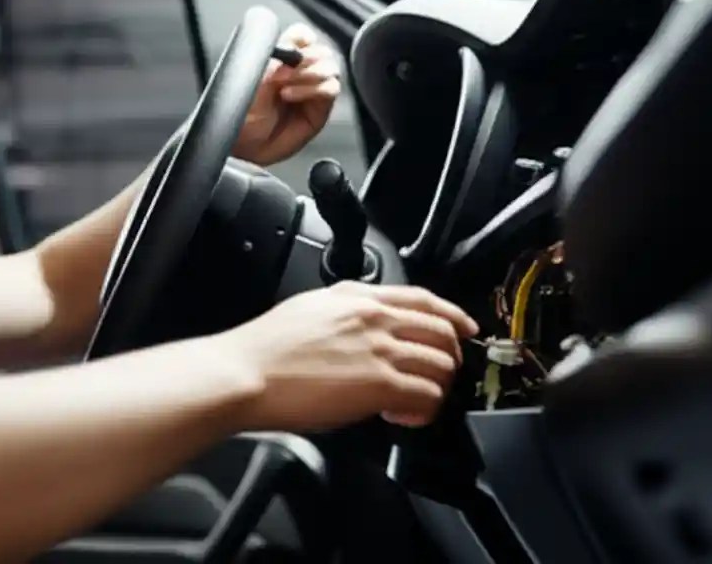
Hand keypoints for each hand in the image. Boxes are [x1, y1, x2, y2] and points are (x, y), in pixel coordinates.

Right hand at [216, 281, 478, 431]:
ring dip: (436, 387)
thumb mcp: (308, 308)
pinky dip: (423, 410)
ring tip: (415, 402)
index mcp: (357, 296)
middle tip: (439, 376)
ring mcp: (380, 350)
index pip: (423, 299)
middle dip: (448, 357)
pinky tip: (401, 415)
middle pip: (441, 332)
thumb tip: (361, 329)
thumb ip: (343, 311)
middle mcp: (375, 318)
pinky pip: (426, 396)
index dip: (452, 314)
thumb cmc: (264, 348)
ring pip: (440, 366)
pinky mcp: (380, 384)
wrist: (247, 372)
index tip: (464, 327)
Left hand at [231, 23, 341, 165]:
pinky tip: (291, 96)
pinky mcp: (319, 110)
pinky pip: (330, 89)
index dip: (302, 37)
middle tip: (282, 72)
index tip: (291, 46)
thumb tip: (292, 48)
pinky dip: (313, 89)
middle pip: (322, 51)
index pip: (303, 37)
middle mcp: (302, 73)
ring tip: (284, 88)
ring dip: (309, 74)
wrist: (241, 144)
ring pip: (330, 68)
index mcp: (284, 59)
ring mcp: (312, 91)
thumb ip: (274, 60)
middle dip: (305, 58)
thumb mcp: (253, 78)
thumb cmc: (241, 113)